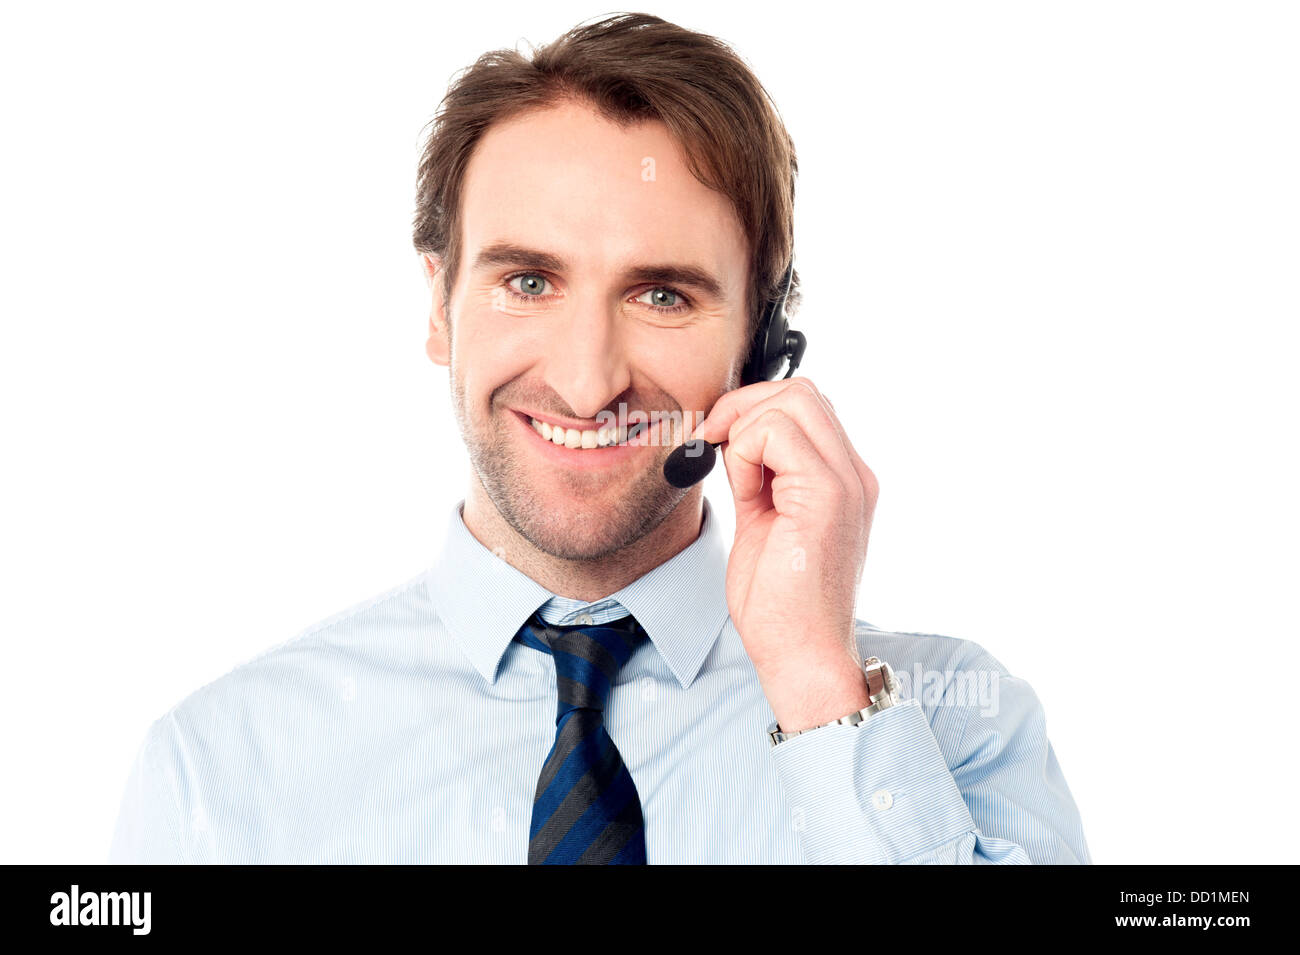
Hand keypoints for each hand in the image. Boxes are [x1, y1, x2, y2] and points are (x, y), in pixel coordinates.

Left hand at [691, 376, 879, 731]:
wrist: (801, 655)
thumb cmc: (781, 604)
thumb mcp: (764, 520)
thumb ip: (759, 476)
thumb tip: (734, 437)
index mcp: (843, 479)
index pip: (805, 406)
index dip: (754, 410)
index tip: (719, 441)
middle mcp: (854, 475)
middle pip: (802, 391)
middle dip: (745, 405)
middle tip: (712, 439)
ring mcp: (846, 482)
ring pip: (792, 400)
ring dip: (744, 428)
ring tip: (734, 477)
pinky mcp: (826, 495)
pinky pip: (776, 433)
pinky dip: (745, 449)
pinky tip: (742, 489)